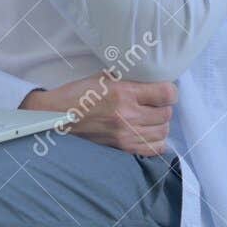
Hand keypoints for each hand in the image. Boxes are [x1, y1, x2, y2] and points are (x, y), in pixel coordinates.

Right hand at [21, 73, 176, 156]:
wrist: (57, 117)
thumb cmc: (79, 95)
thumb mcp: (104, 77)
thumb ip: (129, 78)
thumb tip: (151, 77)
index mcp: (123, 94)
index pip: (167, 94)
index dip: (170, 91)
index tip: (164, 90)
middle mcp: (127, 116)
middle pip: (166, 114)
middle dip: (163, 108)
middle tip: (153, 104)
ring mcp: (125, 136)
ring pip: (163, 132)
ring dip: (159, 124)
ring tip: (149, 119)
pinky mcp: (122, 150)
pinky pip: (154, 149)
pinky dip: (155, 141)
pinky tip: (147, 133)